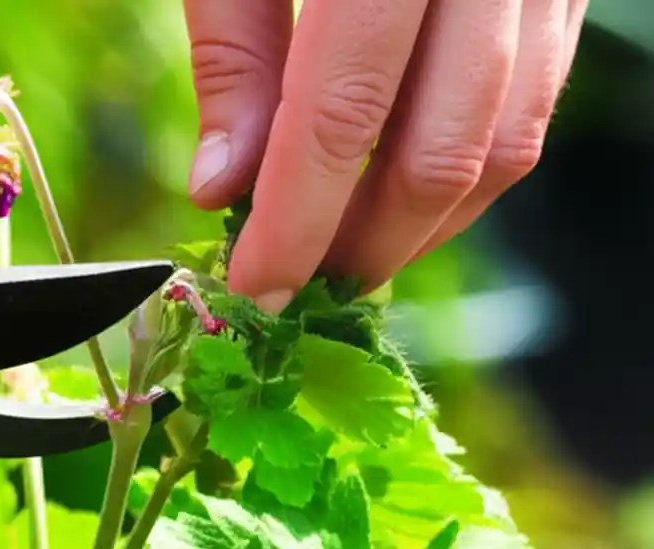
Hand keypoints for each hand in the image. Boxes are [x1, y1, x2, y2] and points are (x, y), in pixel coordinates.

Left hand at [182, 0, 588, 309]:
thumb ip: (234, 51)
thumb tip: (225, 186)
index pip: (345, 112)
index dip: (299, 219)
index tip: (257, 287)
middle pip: (448, 146)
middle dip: (368, 241)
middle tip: (299, 285)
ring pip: (509, 136)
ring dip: (424, 222)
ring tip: (345, 253)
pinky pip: (532, 94)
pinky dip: (467, 163)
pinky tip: (402, 189)